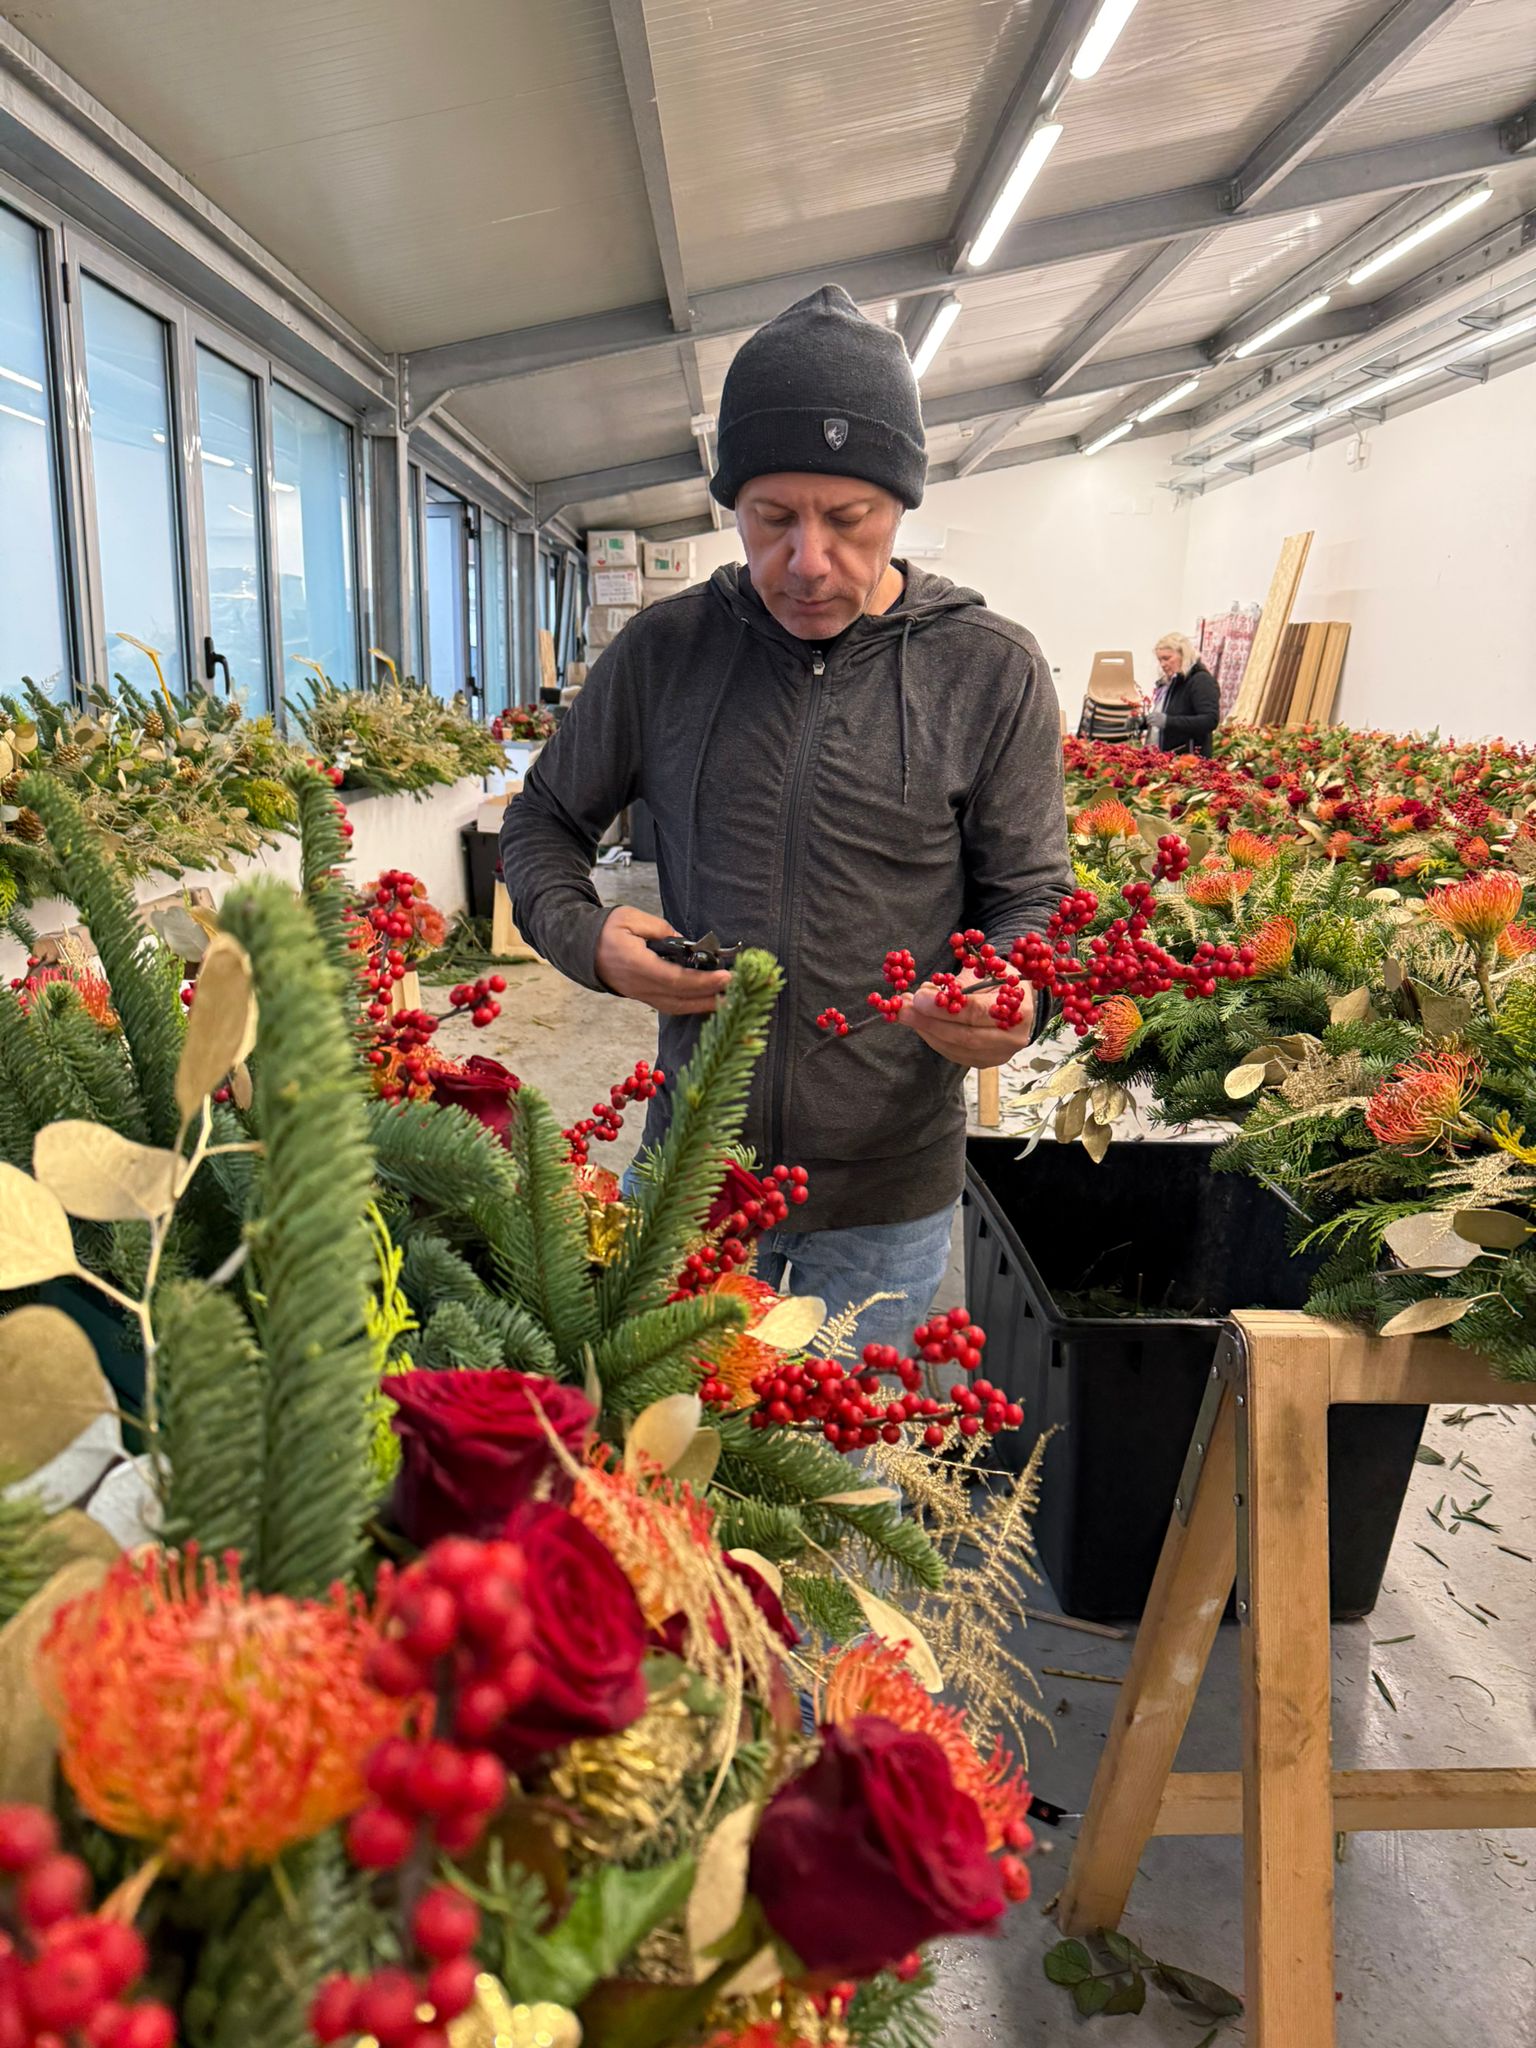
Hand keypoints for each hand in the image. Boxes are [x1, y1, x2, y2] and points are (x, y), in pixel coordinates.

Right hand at [594, 905, 730, 1015]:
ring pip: (675, 1007)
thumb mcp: (631, 918)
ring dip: (703, 1005)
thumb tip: (686, 943)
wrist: (580, 947)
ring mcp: (639, 994)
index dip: (702, 982)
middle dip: (710, 997)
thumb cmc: (605, 930)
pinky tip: (707, 1000)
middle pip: (679, 999)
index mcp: (635, 965)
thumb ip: (661, 930)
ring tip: (727, 999)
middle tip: (736, 992)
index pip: (675, 979)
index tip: (725, 976)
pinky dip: (690, 1005)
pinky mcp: (642, 996)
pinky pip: (669, 1005)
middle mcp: (638, 985)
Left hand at [897, 971, 1035, 1069]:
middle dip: (928, 1022)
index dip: (943, 1007)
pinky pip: (952, 1053)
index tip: (918, 997)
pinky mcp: (984, 1061)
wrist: (1019, 1004)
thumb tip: (925, 992)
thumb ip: (959, 983)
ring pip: (954, 1047)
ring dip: (925, 1030)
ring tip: (905, 1013)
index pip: (975, 1012)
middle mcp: (1011, 1038)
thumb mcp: (987, 971)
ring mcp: (998, 1054)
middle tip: (902, 1009)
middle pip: (963, 1035)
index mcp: (1018, 1010)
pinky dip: (932, 1038)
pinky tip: (919, 1024)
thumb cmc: (1001, 981)